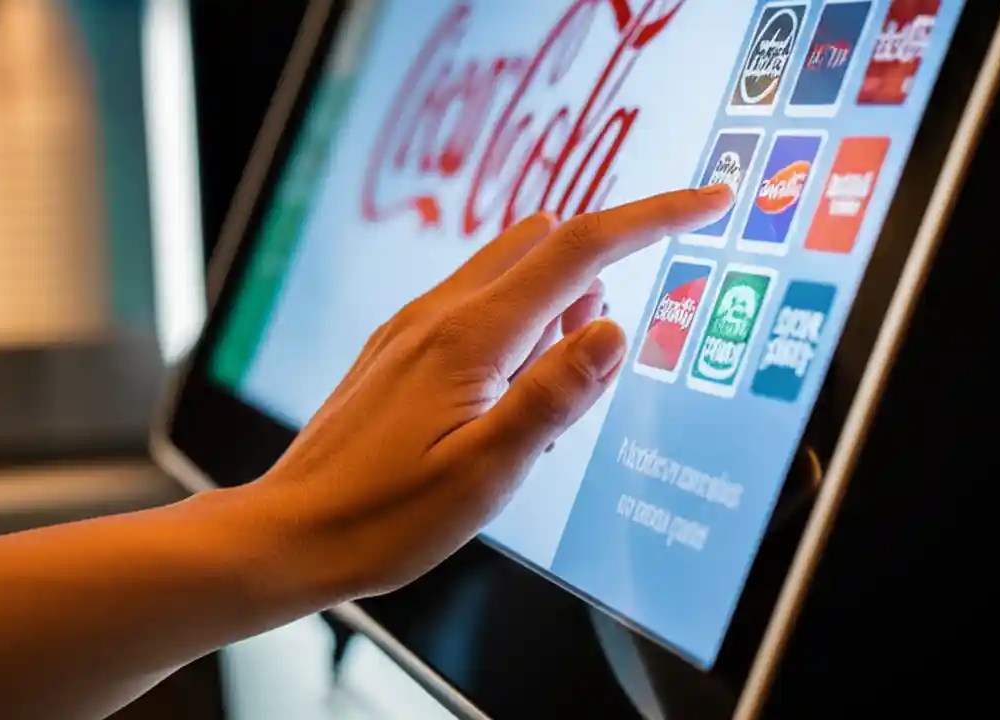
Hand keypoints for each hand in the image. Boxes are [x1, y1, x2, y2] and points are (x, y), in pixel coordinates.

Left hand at [249, 186, 732, 598]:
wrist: (292, 534)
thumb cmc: (386, 517)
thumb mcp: (488, 471)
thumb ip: (555, 397)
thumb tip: (611, 329)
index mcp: (471, 337)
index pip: (582, 252)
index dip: (654, 218)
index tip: (707, 200)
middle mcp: (442, 314)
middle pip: (549, 251)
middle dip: (600, 288)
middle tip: (586, 385)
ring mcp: (417, 326)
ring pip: (515, 281)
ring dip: (556, 320)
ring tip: (532, 417)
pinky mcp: (404, 347)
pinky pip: (481, 311)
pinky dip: (518, 336)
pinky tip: (502, 407)